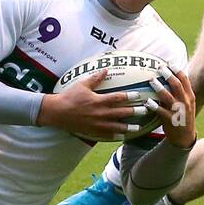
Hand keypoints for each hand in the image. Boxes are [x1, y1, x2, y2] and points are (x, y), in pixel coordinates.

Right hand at [38, 71, 153, 140]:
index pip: (118, 98)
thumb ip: (96, 78)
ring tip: (138, 128)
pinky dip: (115, 135)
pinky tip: (122, 135)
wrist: (57, 112)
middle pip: (122, 112)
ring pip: (116, 126)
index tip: (139, 95)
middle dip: (135, 111)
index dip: (130, 96)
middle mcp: (100, 113)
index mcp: (99, 100)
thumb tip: (106, 69)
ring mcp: (97, 124)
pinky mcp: (93, 131)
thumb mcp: (82, 84)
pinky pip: (106, 135)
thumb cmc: (69, 96)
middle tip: (146, 110)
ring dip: (128, 127)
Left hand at [145, 68, 195, 148]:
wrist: (185, 137)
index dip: (177, 70)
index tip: (169, 63)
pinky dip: (153, 105)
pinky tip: (147, 101)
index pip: (185, 80)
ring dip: (159, 88)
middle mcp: (185, 102)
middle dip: (168, 75)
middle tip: (160, 68)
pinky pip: (161, 111)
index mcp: (189, 96)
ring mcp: (178, 111)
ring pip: (168, 96)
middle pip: (177, 85)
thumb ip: (180, 92)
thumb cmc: (183, 116)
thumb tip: (171, 77)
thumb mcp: (186, 103)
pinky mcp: (170, 120)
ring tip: (151, 81)